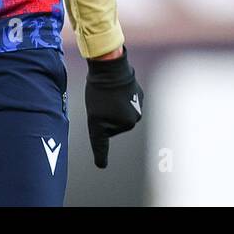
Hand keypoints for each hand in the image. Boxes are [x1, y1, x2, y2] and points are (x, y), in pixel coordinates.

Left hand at [85, 45, 142, 167]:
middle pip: (113, 124)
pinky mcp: (140, 97)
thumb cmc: (99, 90)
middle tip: (101, 102)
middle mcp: (128, 123)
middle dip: (106, 115)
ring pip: (120, 113)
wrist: (111, 68)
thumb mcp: (93, 115)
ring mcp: (137, 110)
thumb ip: (100, 136)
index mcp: (117, 127)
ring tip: (108, 94)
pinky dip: (122, 97)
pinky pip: (128, 102)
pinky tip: (118, 89)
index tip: (101, 165)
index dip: (101, 156)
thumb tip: (104, 157)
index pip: (103, 143)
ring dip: (114, 105)